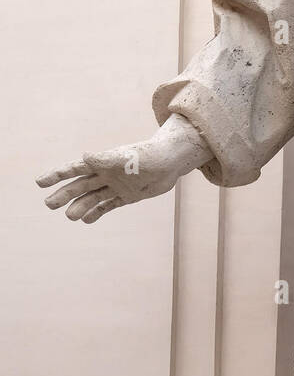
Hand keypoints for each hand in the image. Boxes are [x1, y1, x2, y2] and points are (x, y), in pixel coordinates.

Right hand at [35, 115, 211, 223]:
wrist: (172, 162)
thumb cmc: (149, 155)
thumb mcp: (127, 158)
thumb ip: (106, 159)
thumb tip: (85, 156)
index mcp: (103, 162)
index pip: (75, 169)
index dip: (57, 175)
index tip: (39, 182)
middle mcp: (107, 174)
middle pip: (81, 185)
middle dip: (64, 194)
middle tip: (48, 204)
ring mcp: (116, 185)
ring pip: (93, 197)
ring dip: (80, 206)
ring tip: (69, 216)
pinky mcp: (127, 195)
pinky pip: (109, 205)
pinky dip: (97, 212)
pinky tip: (86, 220)